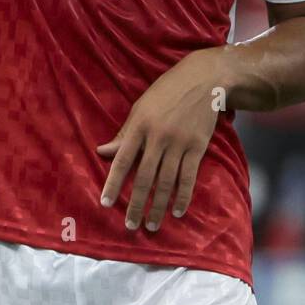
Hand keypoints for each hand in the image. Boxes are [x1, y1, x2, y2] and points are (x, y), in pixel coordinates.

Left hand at [97, 49, 228, 231]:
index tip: (106, 204)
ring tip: (152, 225)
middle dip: (137, 204)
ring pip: (166, 181)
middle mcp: (158, 137)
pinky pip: (188, 177)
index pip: (122, 160)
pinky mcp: (197, 146)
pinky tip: (177, 211)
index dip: (113, 183)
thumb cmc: (166, 93)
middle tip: (130, 225)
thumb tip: (102, 152)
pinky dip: (183, 196)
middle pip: (145, 177)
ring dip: (158, 206)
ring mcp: (179, 143)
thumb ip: (124, 133)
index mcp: (140, 126)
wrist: (203, 79)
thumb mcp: (140, 108)